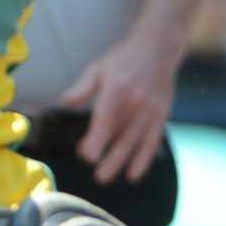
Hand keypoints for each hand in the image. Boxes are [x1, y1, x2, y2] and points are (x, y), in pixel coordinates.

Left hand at [55, 31, 179, 186]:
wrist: (158, 47)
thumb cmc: (123, 59)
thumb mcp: (97, 69)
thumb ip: (81, 90)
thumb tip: (64, 104)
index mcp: (117, 90)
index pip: (105, 120)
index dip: (96, 140)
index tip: (86, 154)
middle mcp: (136, 102)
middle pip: (121, 136)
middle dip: (109, 159)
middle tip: (98, 177)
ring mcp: (150, 110)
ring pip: (135, 142)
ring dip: (123, 162)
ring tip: (108, 178)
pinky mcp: (161, 115)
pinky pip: (152, 141)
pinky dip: (144, 159)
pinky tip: (134, 174)